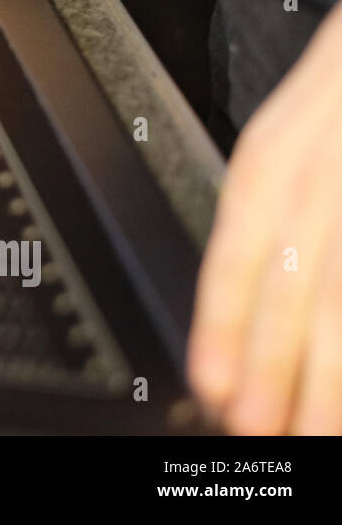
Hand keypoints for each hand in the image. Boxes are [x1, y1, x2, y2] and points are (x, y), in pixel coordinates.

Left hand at [188, 1, 341, 432]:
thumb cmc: (333, 107)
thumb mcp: (280, 148)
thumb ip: (261, 224)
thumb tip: (230, 315)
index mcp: (272, 165)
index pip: (236, 258)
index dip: (222, 331)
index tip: (213, 388)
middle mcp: (323, 178)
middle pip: (295, 291)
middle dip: (278, 372)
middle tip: (263, 435)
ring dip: (335, 376)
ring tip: (319, 434)